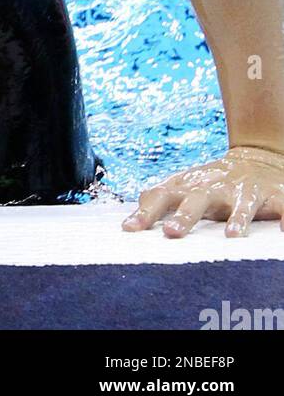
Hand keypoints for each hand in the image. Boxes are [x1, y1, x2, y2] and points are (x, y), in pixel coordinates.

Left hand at [122, 145, 283, 238]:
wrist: (256, 159)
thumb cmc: (213, 182)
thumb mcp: (185, 186)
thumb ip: (159, 201)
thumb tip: (127, 220)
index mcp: (190, 186)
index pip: (162, 196)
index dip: (145, 212)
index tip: (129, 229)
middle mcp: (215, 187)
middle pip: (196, 199)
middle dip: (184, 216)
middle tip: (171, 232)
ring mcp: (244, 190)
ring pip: (241, 203)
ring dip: (238, 217)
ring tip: (233, 236)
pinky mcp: (273, 195)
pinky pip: (282, 205)